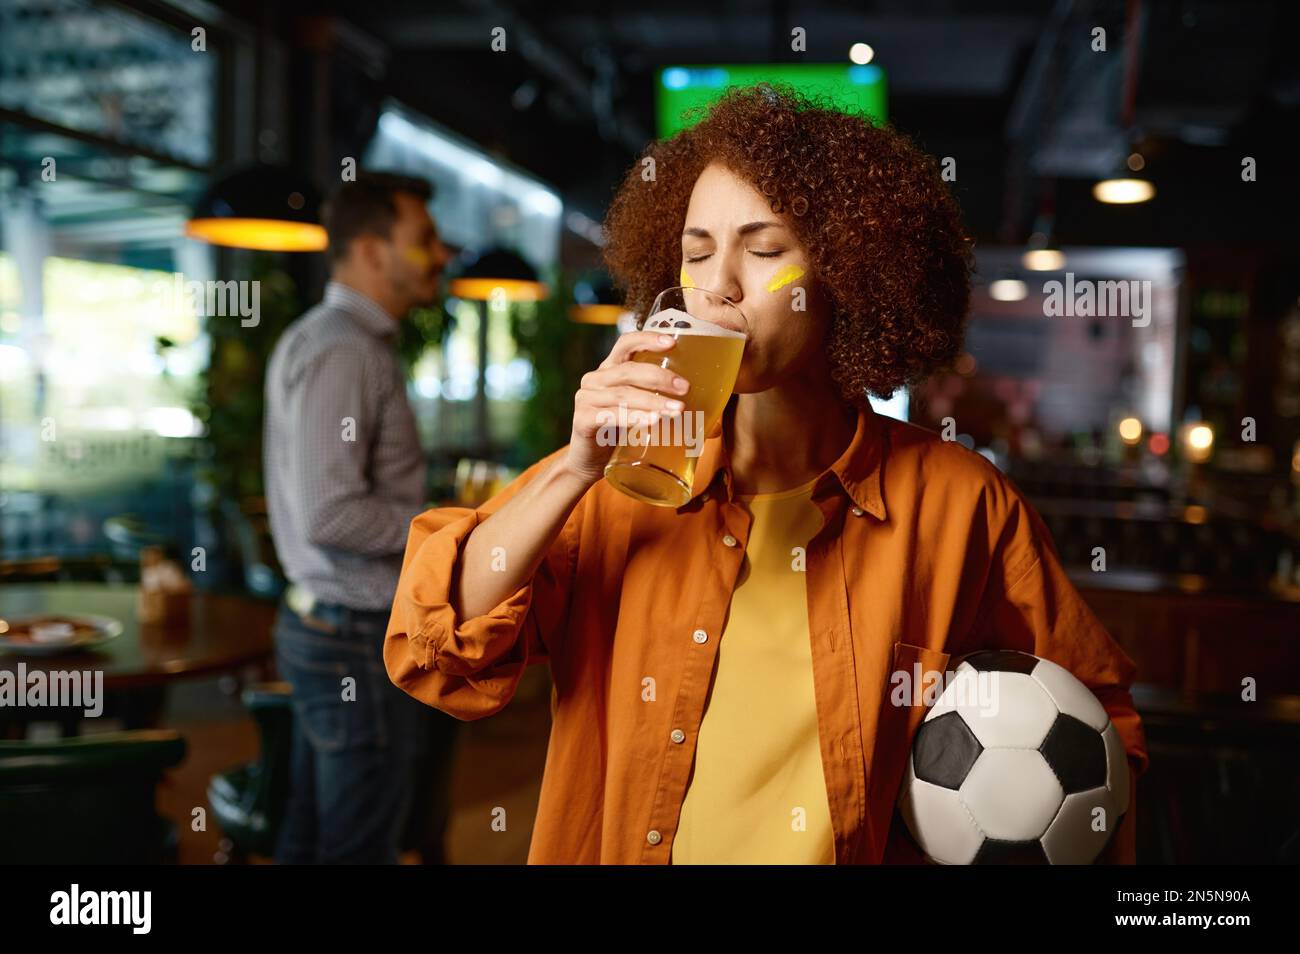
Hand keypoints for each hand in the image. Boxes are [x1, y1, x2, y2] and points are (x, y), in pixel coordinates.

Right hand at [562, 330, 690, 485]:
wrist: (588, 464)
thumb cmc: (620, 436)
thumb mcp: (642, 414)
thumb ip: (666, 410)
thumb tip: (714, 427)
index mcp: (610, 370)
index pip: (626, 344)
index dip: (647, 339)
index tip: (672, 342)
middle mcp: (595, 379)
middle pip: (629, 370)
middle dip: (660, 377)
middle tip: (685, 387)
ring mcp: (586, 399)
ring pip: (623, 394)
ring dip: (653, 401)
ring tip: (677, 410)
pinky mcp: (582, 420)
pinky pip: (610, 415)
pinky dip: (633, 418)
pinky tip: (652, 422)